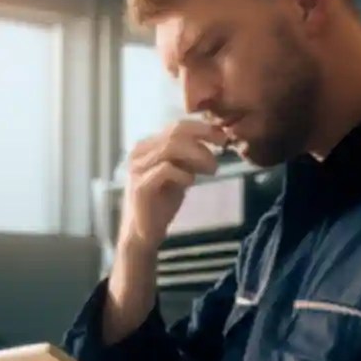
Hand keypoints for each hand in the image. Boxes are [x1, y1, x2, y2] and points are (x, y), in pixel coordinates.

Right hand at [119, 120, 228, 252]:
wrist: (143, 233)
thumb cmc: (161, 204)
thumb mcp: (179, 175)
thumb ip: (190, 158)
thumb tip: (213, 141)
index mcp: (148, 147)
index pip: (177, 126)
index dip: (202, 128)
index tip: (223, 136)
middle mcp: (139, 153)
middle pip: (175, 132)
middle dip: (204, 137)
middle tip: (223, 147)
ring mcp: (137, 169)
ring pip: (171, 147)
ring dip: (198, 155)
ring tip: (213, 169)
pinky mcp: (140, 187)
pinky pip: (166, 170)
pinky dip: (183, 174)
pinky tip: (191, 182)